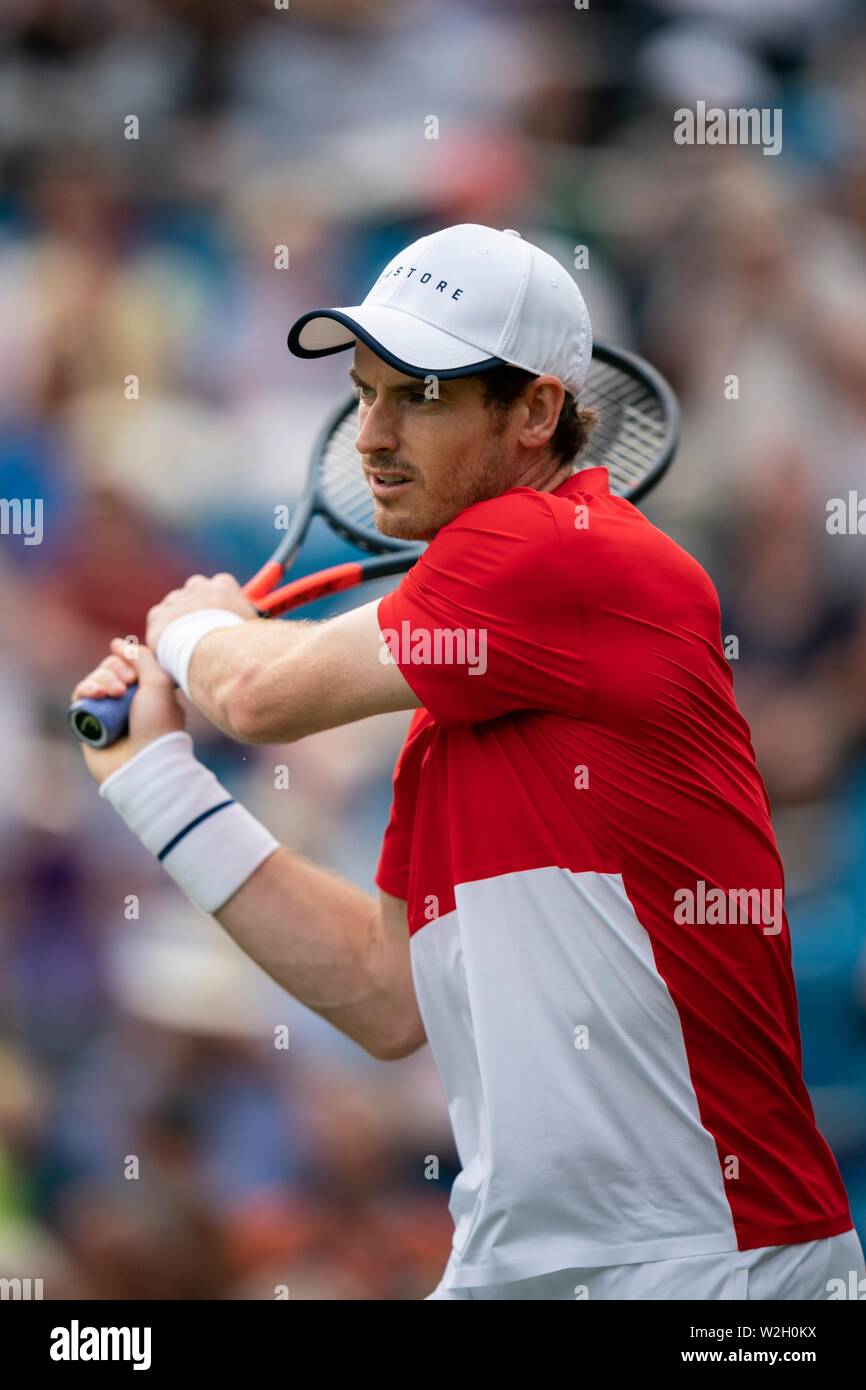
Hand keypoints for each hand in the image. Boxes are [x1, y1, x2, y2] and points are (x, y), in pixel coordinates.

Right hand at [71, 641, 184, 784]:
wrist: (142, 765)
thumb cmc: (157, 726)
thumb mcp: (159, 683)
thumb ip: (142, 658)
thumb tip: (117, 643)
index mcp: (149, 692)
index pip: (129, 663)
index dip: (127, 661)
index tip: (133, 672)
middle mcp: (127, 701)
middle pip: (110, 669)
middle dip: (114, 670)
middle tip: (125, 687)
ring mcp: (107, 711)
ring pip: (94, 680)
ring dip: (101, 679)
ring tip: (112, 694)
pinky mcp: (88, 722)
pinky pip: (80, 696)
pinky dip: (85, 689)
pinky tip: (95, 694)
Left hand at [145, 573, 256, 653]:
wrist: (211, 653)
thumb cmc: (239, 643)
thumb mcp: (256, 627)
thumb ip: (253, 621)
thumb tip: (262, 630)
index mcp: (224, 584)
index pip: (222, 585)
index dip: (222, 603)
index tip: (223, 616)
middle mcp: (198, 586)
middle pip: (196, 592)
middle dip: (198, 607)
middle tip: (204, 631)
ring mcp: (176, 599)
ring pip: (175, 607)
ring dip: (180, 620)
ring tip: (188, 644)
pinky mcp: (158, 617)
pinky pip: (159, 623)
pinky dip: (163, 634)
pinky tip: (173, 649)